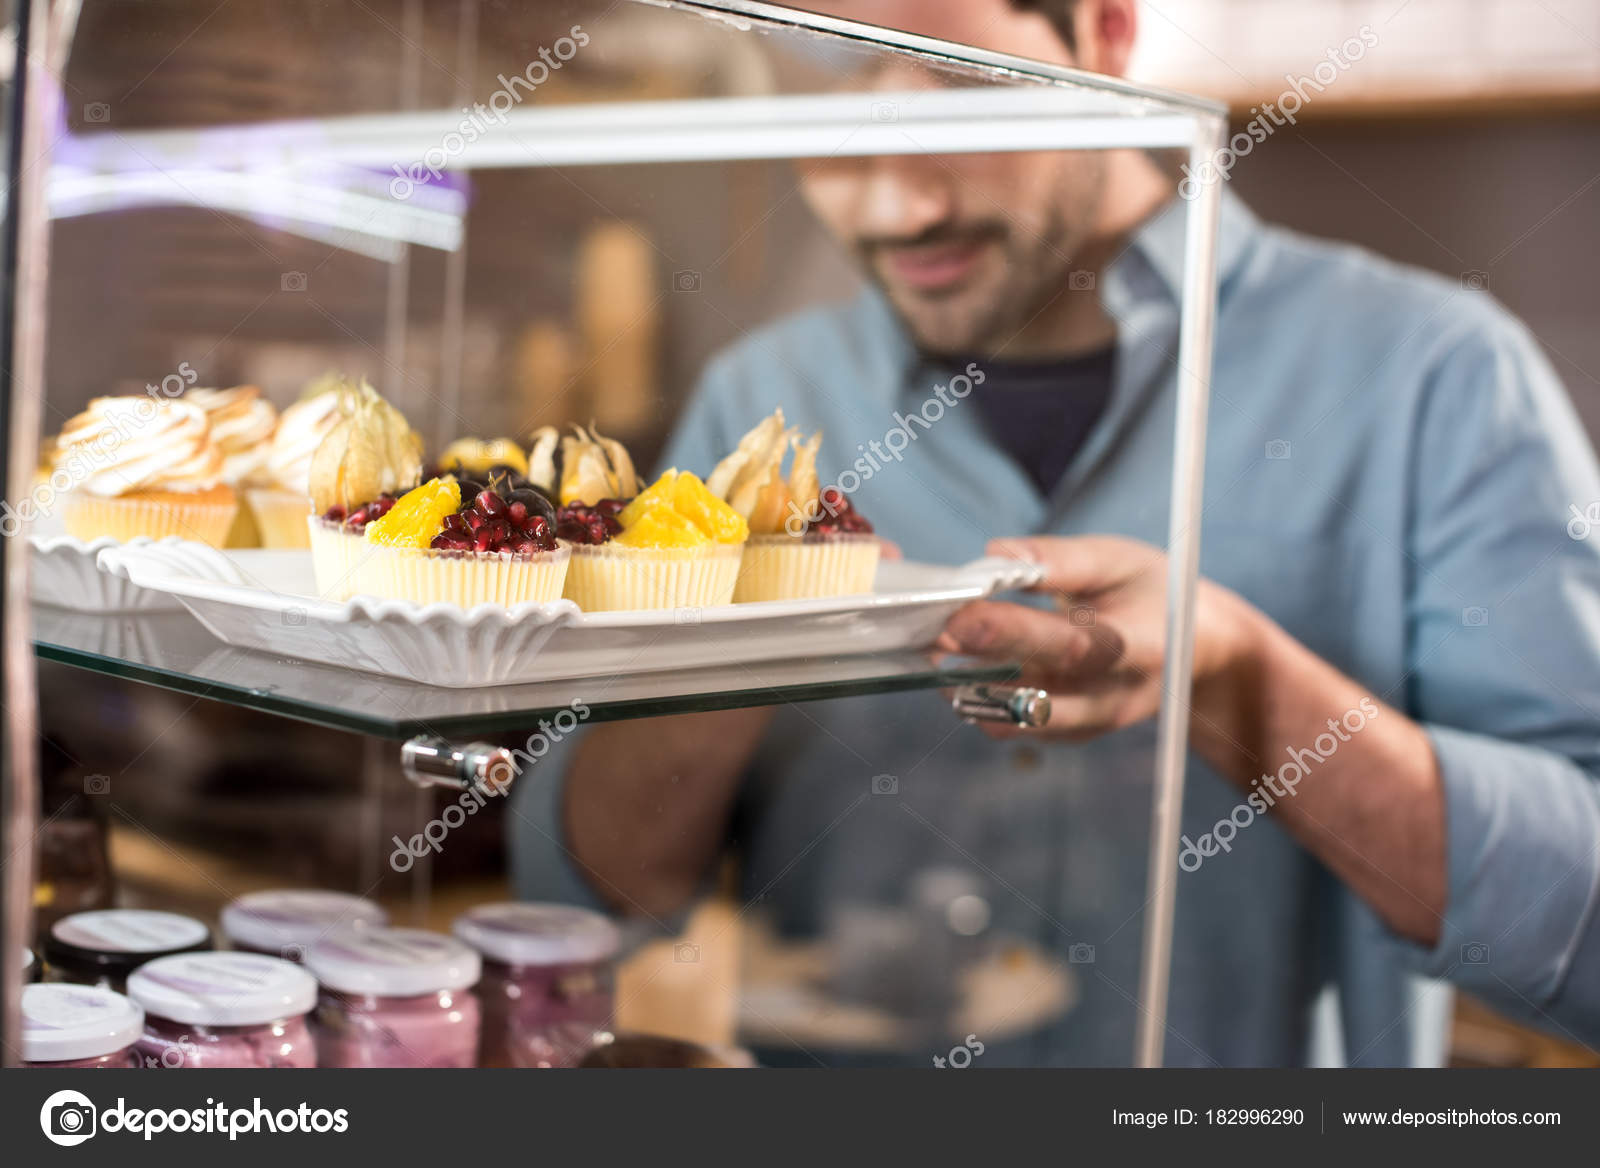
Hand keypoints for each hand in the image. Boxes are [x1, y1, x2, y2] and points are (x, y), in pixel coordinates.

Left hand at [938, 536, 1259, 740]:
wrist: (1198, 650)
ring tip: (932, 649)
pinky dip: (981, 699)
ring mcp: (1093, 723)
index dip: (1015, 633)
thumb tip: (995, 554)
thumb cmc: (1154, 593)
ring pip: (1019, 720)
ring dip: (969, 688)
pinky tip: (957, 667)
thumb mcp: (1119, 560)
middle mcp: (1116, 697)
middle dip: (977, 667)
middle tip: (931, 635)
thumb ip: (1059, 560)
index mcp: (1141, 647)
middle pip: (1039, 695)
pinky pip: (1017, 726)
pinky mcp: (1071, 735)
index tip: (962, 613)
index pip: (1074, 646)